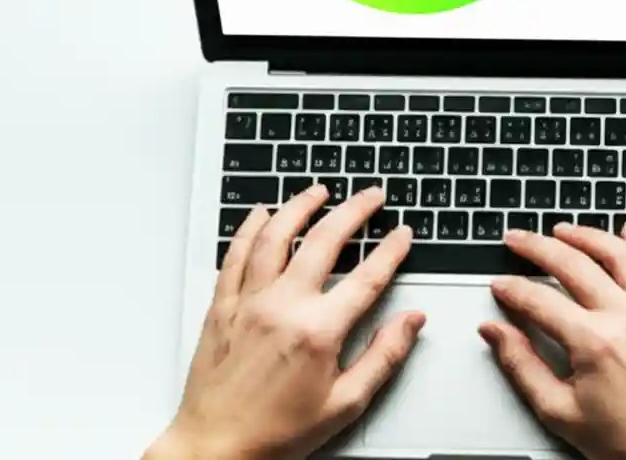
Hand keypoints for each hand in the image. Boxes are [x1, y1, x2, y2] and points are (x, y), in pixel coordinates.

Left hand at [146, 185, 422, 459]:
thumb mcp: (345, 404)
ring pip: (276, 235)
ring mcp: (248, 302)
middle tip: (372, 196)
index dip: (391, 250)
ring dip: (301, 206)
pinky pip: (236, 254)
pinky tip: (262, 215)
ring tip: (319, 191)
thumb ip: (384, 357)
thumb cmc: (275, 434)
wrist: (214, 449)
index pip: (368, 276)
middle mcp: (282, 306)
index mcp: (318, 331)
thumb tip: (411, 323)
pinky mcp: (221, 307)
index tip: (403, 235)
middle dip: (354, 210)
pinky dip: (251, 228)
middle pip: (324, 240)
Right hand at [479, 223, 625, 459]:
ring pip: (618, 253)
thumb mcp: (560, 412)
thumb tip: (495, 332)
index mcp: (594, 343)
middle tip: (518, 239)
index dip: (513, 289)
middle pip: (573, 264)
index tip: (500, 284)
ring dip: (586, 235)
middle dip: (538, 247)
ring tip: (562, 230)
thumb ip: (522, 366)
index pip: (540, 300)